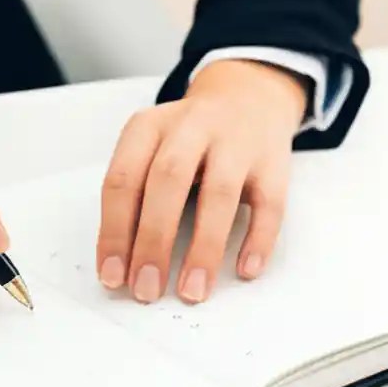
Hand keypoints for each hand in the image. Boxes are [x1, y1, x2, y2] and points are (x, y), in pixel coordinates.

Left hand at [96, 59, 308, 303]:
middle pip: (167, 182)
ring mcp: (236, 142)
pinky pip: (269, 203)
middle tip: (147, 289)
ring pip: (219, 194)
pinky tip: (245, 269)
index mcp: (149, 126)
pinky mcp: (273, 162)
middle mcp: (192, 127)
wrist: (248, 95)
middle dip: (154, 241)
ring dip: (203, 248)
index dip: (114, 232)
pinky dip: (257, 239)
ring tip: (192, 290)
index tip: (114, 277)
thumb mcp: (151, 148)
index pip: (122, 179)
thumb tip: (122, 264)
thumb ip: (135, 194)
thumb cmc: (189, 138)